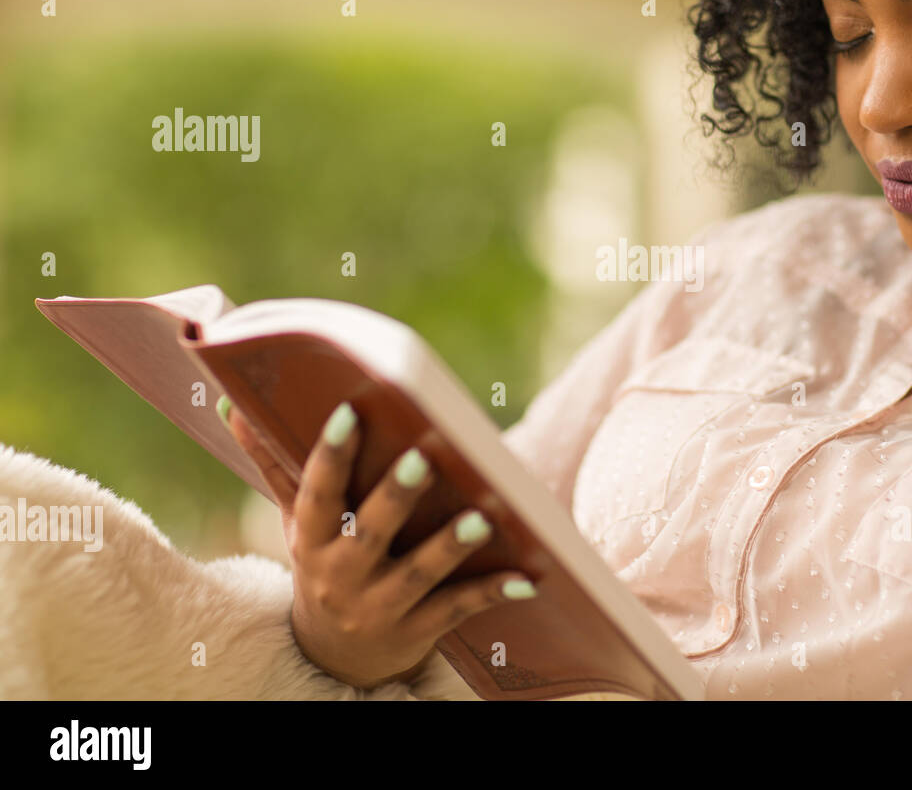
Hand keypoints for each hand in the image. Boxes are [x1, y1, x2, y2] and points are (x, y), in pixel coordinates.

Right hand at [219, 397, 536, 689]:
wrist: (333, 658)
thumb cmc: (322, 563)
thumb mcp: (295, 523)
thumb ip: (272, 466)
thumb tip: (231, 404)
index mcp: (311, 541)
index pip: (316, 494)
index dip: (330, 456)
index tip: (349, 414)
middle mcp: (341, 575)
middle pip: (369, 532)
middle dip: (395, 497)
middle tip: (423, 458)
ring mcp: (379, 607)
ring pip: (418, 575)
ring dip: (450, 547)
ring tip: (482, 518)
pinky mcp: (416, 631)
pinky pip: (456, 609)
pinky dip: (492, 593)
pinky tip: (527, 577)